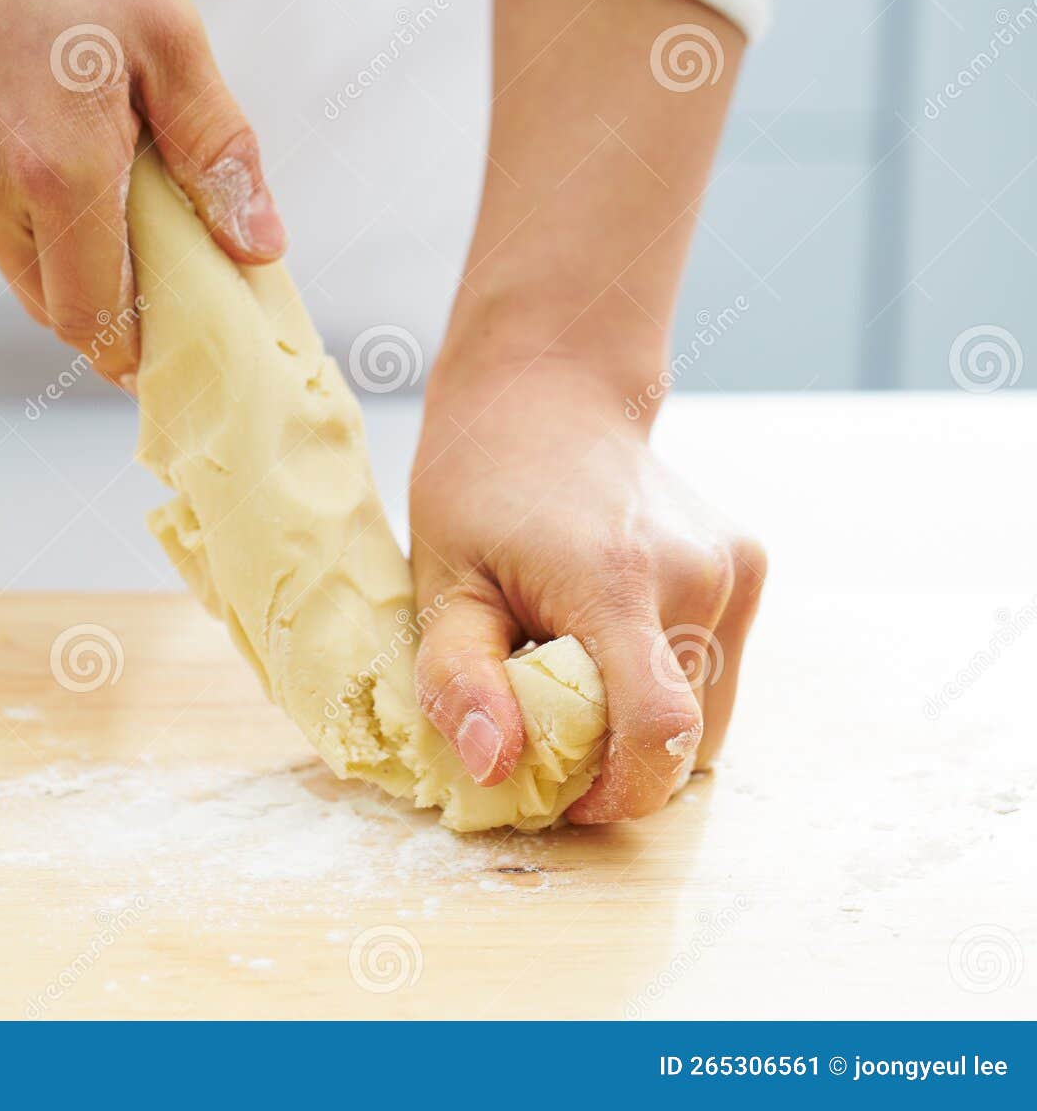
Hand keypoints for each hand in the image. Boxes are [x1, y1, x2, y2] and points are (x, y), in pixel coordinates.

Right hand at [0, 0, 286, 385]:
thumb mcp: (165, 36)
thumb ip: (214, 151)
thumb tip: (257, 245)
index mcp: (56, 174)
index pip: (94, 319)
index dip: (128, 347)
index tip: (152, 353)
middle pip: (45, 300)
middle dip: (91, 287)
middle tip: (124, 236)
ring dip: (34, 227)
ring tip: (51, 140)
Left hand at [409, 356, 766, 823]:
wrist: (545, 392)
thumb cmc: (479, 486)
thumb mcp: (439, 583)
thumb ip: (460, 679)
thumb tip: (497, 770)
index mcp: (615, 579)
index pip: (658, 731)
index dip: (617, 792)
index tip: (562, 795)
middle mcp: (696, 572)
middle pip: (683, 735)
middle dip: (619, 762)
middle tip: (547, 724)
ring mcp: (733, 568)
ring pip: (707, 714)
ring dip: (643, 725)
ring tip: (575, 671)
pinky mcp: (747, 568)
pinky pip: (714, 673)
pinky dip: (665, 686)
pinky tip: (610, 641)